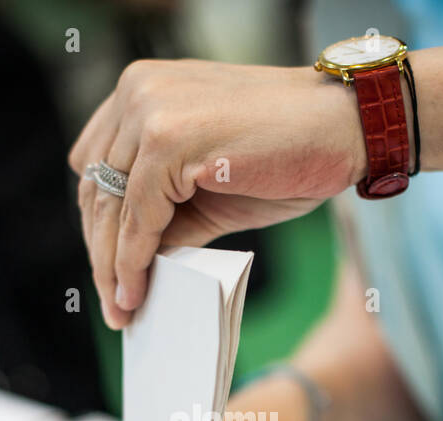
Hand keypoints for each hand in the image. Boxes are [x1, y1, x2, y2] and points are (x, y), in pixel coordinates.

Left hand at [68, 59, 366, 327]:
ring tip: (122, 310)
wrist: (347, 126)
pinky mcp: (168, 138)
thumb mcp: (210, 187)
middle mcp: (137, 89)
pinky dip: (133, 262)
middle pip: (96, 190)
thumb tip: (131, 266)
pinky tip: (136, 293)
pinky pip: (137, 217)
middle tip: (112, 304)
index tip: (108, 271)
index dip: (98, 224)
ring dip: (111, 268)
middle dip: (100, 255)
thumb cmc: (288, 153)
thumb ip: (166, 213)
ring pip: (110, 207)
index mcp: (141, 88)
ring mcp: (150, 109)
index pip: (96, 166)